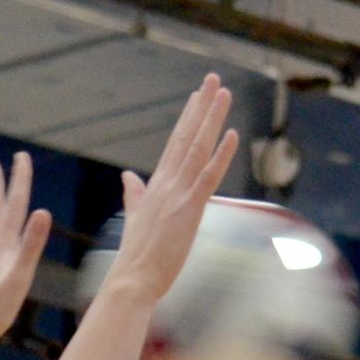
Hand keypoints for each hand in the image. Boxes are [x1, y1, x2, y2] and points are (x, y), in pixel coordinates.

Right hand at [104, 75, 238, 303]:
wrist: (132, 280)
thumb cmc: (135, 257)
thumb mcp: (134, 219)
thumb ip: (134, 195)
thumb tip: (127, 177)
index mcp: (156, 187)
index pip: (174, 144)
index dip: (188, 118)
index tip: (198, 95)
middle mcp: (166, 185)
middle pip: (186, 138)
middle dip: (200, 107)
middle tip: (213, 79)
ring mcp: (178, 195)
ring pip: (197, 149)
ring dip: (211, 119)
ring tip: (222, 92)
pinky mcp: (189, 210)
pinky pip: (208, 177)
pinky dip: (220, 155)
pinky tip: (232, 134)